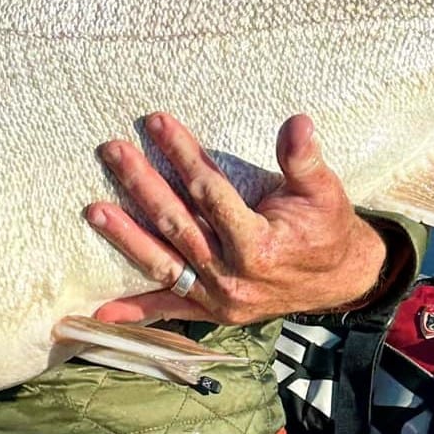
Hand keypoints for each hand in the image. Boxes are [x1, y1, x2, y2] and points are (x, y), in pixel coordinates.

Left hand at [86, 112, 385, 325]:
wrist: (339, 280)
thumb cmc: (327, 228)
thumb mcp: (325, 190)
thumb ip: (305, 160)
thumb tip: (298, 123)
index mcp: (259, 246)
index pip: (209, 193)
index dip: (182, 155)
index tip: (156, 122)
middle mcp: (232, 276)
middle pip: (176, 224)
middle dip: (141, 185)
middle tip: (112, 151)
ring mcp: (218, 298)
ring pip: (163, 264)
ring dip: (126, 237)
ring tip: (93, 211)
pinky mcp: (211, 311)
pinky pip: (168, 309)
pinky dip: (135, 310)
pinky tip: (100, 309)